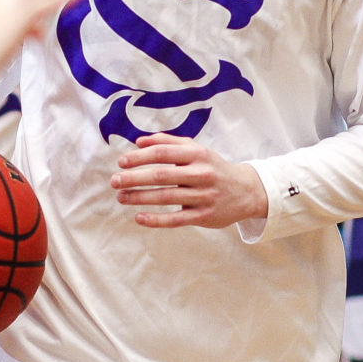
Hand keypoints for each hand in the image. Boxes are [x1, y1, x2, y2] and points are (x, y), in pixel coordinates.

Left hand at [110, 133, 268, 229]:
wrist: (247, 191)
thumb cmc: (213, 167)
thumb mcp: (196, 150)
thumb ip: (168, 142)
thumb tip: (139, 141)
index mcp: (197, 154)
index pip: (162, 153)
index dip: (139, 157)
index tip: (121, 162)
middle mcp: (201, 174)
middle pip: (161, 175)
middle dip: (134, 178)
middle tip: (115, 181)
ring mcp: (203, 196)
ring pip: (166, 197)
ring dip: (139, 198)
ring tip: (121, 197)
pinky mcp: (204, 216)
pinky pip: (176, 219)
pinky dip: (156, 220)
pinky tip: (139, 218)